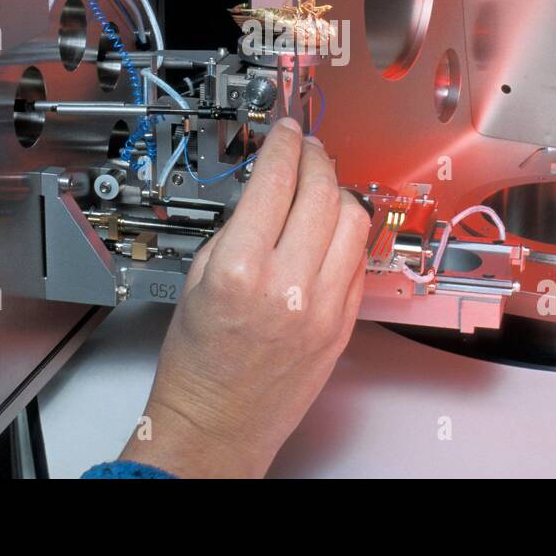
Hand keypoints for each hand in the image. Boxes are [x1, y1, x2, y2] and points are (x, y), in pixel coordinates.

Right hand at [120, 117, 368, 477]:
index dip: (284, 144)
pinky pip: (358, 261)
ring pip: (353, 220)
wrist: (218, 423)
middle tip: (306, 148)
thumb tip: (267, 189)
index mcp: (241, 269)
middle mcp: (288, 285)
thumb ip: (235, 230)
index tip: (285, 132)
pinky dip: (348, 234)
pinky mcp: (343, 325)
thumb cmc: (199, 362)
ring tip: (322, 186)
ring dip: (339, 191)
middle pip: (322, 192)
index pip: (276, 181)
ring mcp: (323, 307)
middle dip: (315, 158)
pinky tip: (332, 227)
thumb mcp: (197, 279)